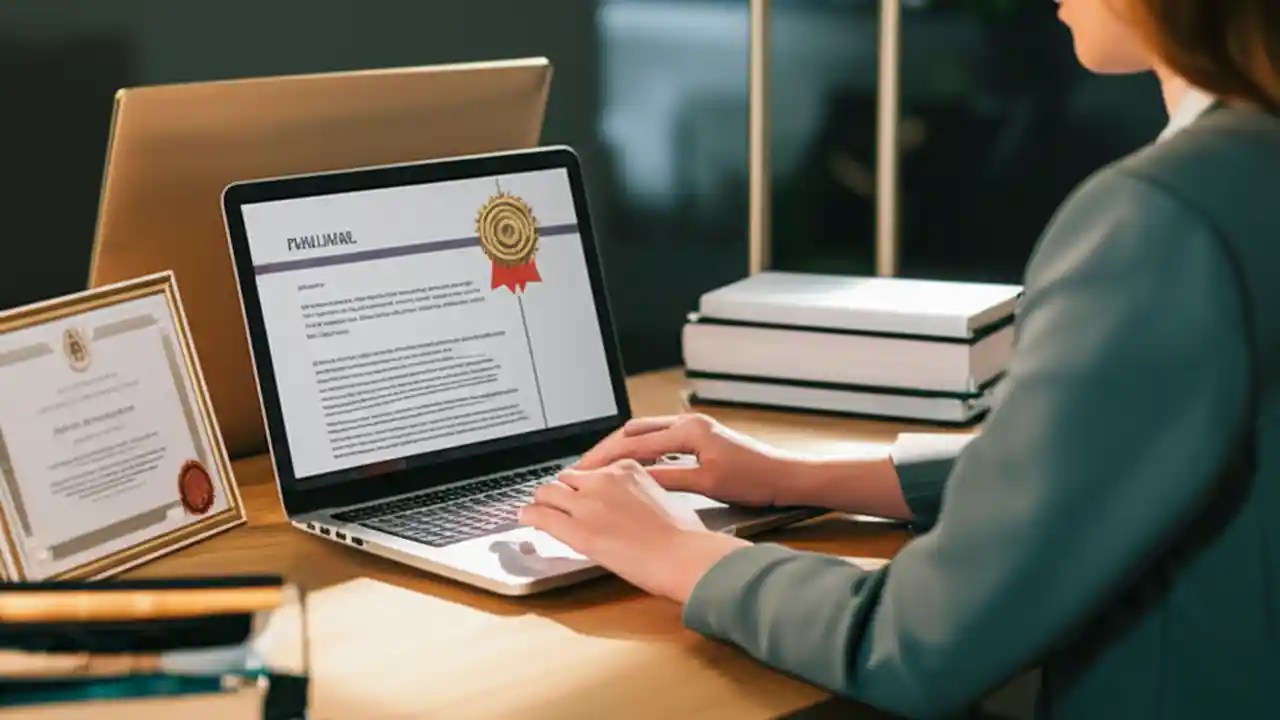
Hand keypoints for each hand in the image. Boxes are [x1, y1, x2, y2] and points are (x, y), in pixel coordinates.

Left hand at [519, 460, 748, 602]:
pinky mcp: (576, 530)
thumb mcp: (662, 495)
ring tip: (538, 511)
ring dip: (542, 501)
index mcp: (626, 468)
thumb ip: (638, 492)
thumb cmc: (682, 534)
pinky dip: (529, 516)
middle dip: (560, 491)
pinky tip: (526, 519)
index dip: (581, 484)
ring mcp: (587, 503)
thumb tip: (630, 504)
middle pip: (566, 477)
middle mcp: (603, 480)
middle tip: (557, 504)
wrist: (680, 555)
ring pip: (548, 491)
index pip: (590, 469)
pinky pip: (541, 516)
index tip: (579, 493)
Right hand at [574, 414, 797, 506]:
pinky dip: (641, 451)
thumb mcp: (706, 484)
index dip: (604, 458)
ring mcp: (694, 429)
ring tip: (599, 467)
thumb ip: (668, 479)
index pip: (634, 443)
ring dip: (621, 449)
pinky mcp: (700, 438)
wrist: (785, 477)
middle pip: (634, 432)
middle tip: (582, 468)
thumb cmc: (754, 480)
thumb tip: (633, 479)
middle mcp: (688, 423)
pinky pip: (661, 440)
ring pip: (646, 433)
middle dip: (606, 449)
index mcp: (688, 430)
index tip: (582, 470)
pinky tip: (631, 466)